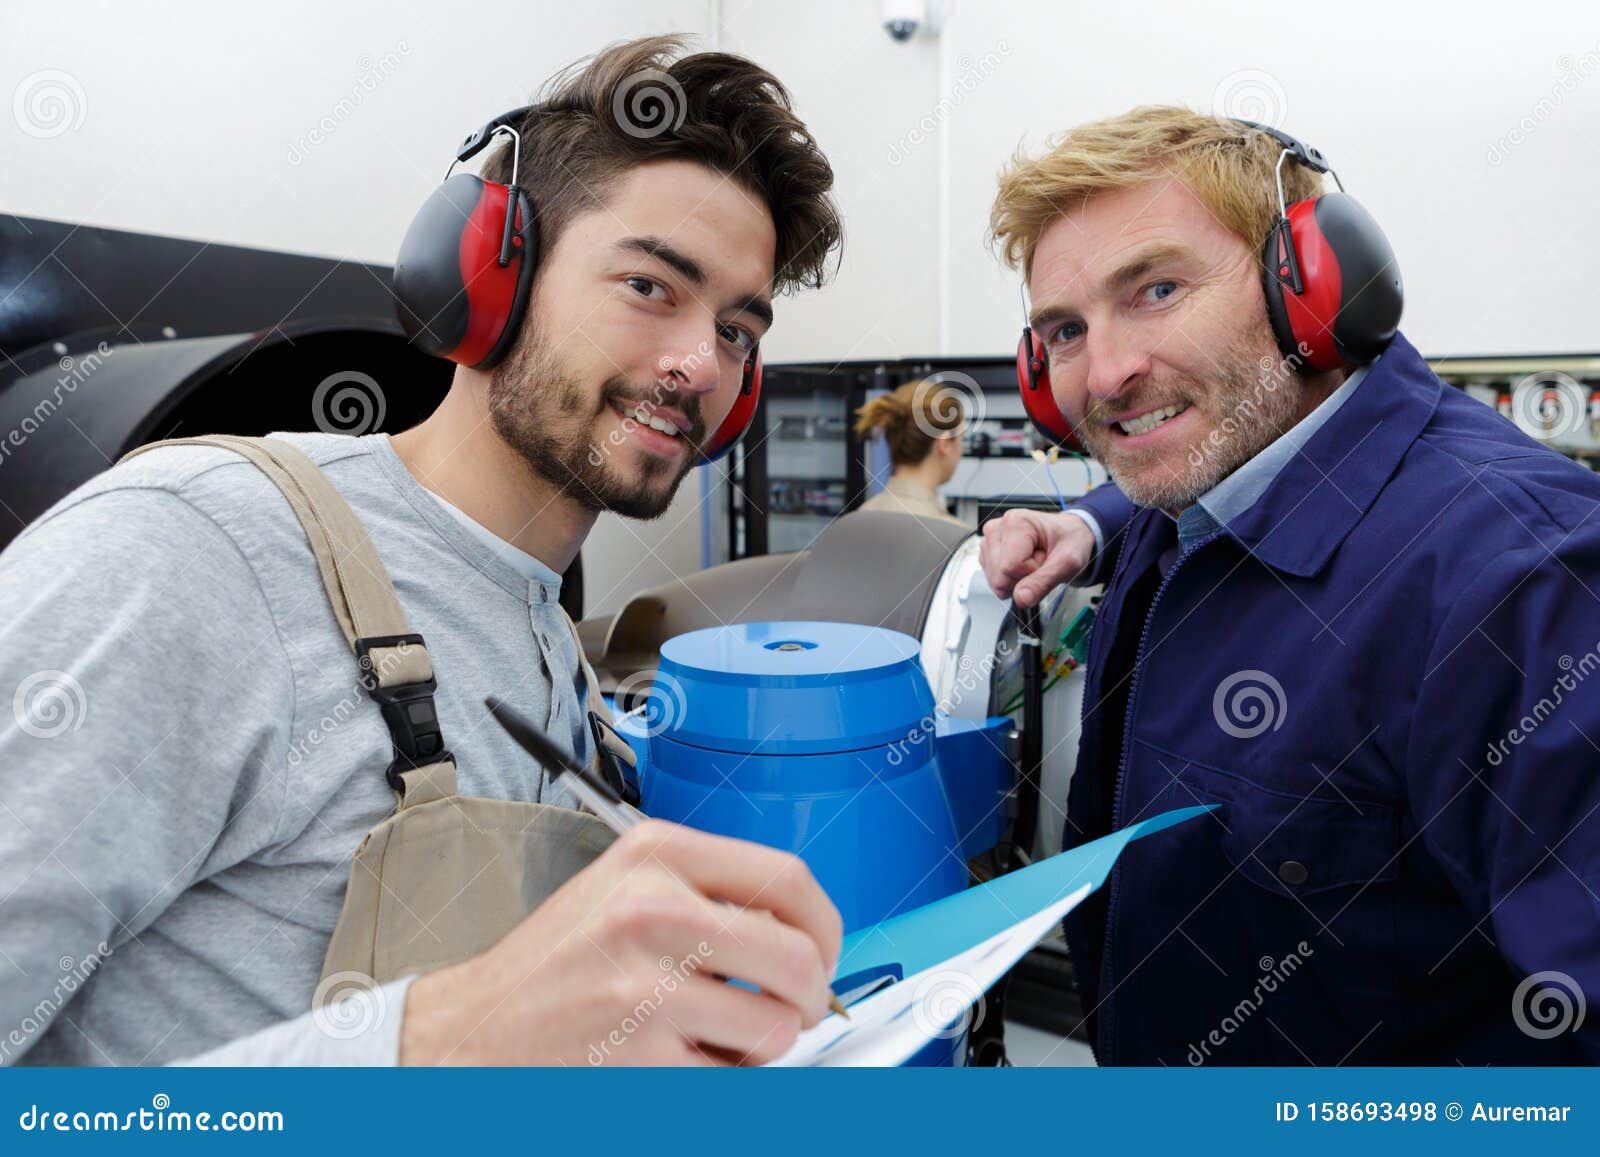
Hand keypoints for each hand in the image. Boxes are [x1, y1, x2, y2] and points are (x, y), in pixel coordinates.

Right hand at [400, 819, 842, 1066]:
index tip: (821, 951)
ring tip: (714, 1040)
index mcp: (656, 855)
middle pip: (799, 958)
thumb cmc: (555, 967)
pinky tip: (676, 1065)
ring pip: (774, 1028)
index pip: (788, 880)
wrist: (471, 1033)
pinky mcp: (637, 1057)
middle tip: (789, 1011)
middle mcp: (652, 910)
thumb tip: (803, 932)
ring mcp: (644, 986)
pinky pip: (730, 1083)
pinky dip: (719, 1085)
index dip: (825, 926)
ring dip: (760, 1049)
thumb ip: (709, 894)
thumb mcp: (625, 891)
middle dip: (809, 999)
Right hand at [980, 508, 1095, 607]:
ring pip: (995, 583)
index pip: (1010, 568)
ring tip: (1034, 561)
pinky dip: (1012, 580)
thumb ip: (1044, 581)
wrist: (1070, 537)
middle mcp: (997, 529)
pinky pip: (994, 583)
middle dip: (1024, 578)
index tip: (1046, 560)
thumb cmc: (1070, 541)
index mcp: (1015, 522)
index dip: (1032, 573)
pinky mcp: (988, 555)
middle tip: (1041, 561)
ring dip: (1018, 580)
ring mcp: (990, 542)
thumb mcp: (1068, 562)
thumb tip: (1021, 599)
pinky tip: (1023, 565)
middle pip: (999, 578)